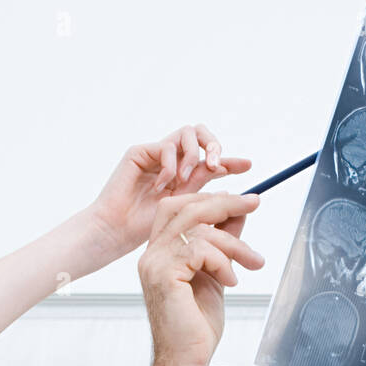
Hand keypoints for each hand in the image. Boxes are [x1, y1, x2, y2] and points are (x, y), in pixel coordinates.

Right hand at [89, 124, 251, 258]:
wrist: (117, 232)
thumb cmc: (147, 228)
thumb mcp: (185, 209)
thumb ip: (205, 193)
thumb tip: (231, 186)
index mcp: (185, 176)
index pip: (211, 160)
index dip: (230, 160)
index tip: (248, 166)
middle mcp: (172, 162)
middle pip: (201, 134)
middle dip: (213, 146)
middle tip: (216, 166)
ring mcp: (156, 155)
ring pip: (187, 133)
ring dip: (192, 156)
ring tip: (184, 181)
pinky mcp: (140, 152)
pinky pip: (167, 146)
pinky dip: (170, 165)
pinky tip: (162, 186)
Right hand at [136, 191, 262, 365]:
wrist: (185, 360)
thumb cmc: (197, 326)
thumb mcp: (216, 275)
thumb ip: (222, 246)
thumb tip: (238, 214)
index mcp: (161, 253)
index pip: (180, 207)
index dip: (212, 199)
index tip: (246, 200)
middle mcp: (151, 254)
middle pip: (186, 207)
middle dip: (225, 203)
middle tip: (254, 203)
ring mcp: (154, 264)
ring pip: (198, 228)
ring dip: (234, 243)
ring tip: (252, 262)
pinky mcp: (163, 276)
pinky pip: (198, 249)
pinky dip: (222, 261)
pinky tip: (231, 280)